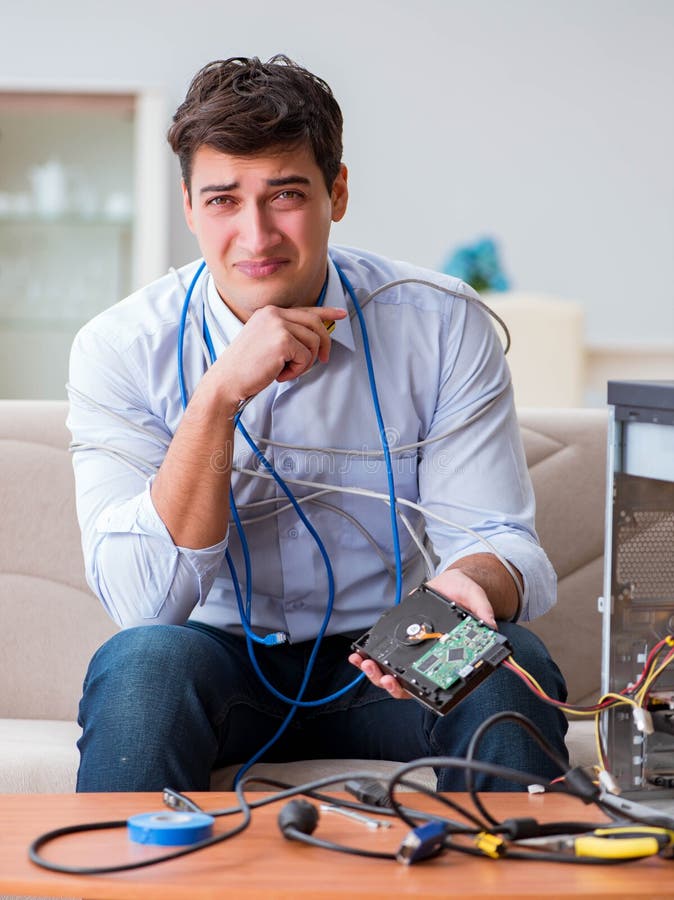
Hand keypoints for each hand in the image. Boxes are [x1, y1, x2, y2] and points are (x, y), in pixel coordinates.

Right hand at [205, 305, 346, 404]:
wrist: (227, 381)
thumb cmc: (246, 368)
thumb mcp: (267, 343)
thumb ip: (287, 335)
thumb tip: (314, 338)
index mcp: (270, 312)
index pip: (305, 310)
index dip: (327, 313)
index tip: (341, 315)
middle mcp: (274, 314)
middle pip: (315, 324)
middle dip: (324, 344)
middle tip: (323, 359)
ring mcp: (278, 325)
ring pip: (313, 342)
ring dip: (304, 362)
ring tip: (286, 370)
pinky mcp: (283, 341)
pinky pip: (305, 356)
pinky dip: (297, 370)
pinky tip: (279, 374)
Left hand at [348, 570, 497, 700]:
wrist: (450, 582)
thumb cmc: (463, 594)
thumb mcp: (475, 596)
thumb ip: (482, 609)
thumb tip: (488, 625)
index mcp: (448, 654)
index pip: (436, 680)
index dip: (422, 690)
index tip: (407, 686)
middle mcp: (430, 657)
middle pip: (410, 683)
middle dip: (392, 683)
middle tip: (384, 678)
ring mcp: (414, 650)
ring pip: (395, 672)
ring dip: (377, 673)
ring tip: (365, 665)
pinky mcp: (401, 639)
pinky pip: (384, 653)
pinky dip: (369, 656)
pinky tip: (358, 654)